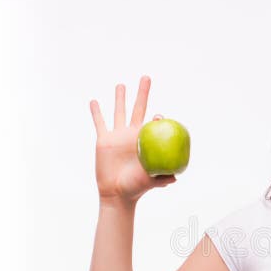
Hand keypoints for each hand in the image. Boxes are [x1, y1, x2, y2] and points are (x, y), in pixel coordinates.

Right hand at [89, 76, 176, 204]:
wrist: (117, 193)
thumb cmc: (136, 188)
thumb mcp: (150, 182)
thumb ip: (162, 178)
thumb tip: (176, 177)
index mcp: (145, 142)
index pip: (153, 124)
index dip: (157, 118)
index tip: (159, 117)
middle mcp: (132, 135)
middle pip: (138, 109)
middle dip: (142, 93)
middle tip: (146, 77)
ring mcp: (117, 136)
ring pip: (118, 111)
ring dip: (120, 97)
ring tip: (121, 84)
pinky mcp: (103, 140)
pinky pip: (99, 123)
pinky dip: (96, 112)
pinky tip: (94, 101)